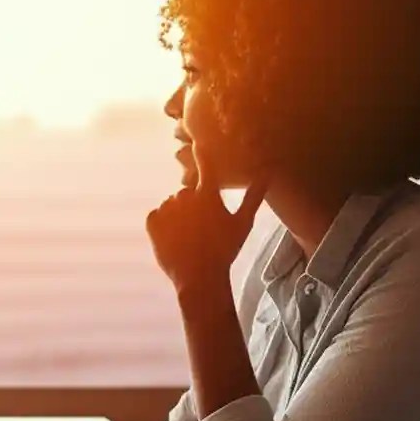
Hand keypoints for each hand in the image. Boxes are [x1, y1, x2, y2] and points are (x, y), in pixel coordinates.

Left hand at [145, 143, 266, 293]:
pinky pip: (156, 217)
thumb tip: (267, 174)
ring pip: (171, 206)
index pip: (206, 167)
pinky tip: (173, 239)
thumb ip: (253, 197)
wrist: (199, 277)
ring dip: (177, 216)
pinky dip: (162, 225)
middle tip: (201, 228)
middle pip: (187, 193)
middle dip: (192, 206)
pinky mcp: (152, 221)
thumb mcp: (243, 224)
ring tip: (188, 237)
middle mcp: (185, 195)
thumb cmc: (225, 250)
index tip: (197, 143)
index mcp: (208, 194)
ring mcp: (167, 207)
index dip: (202, 155)